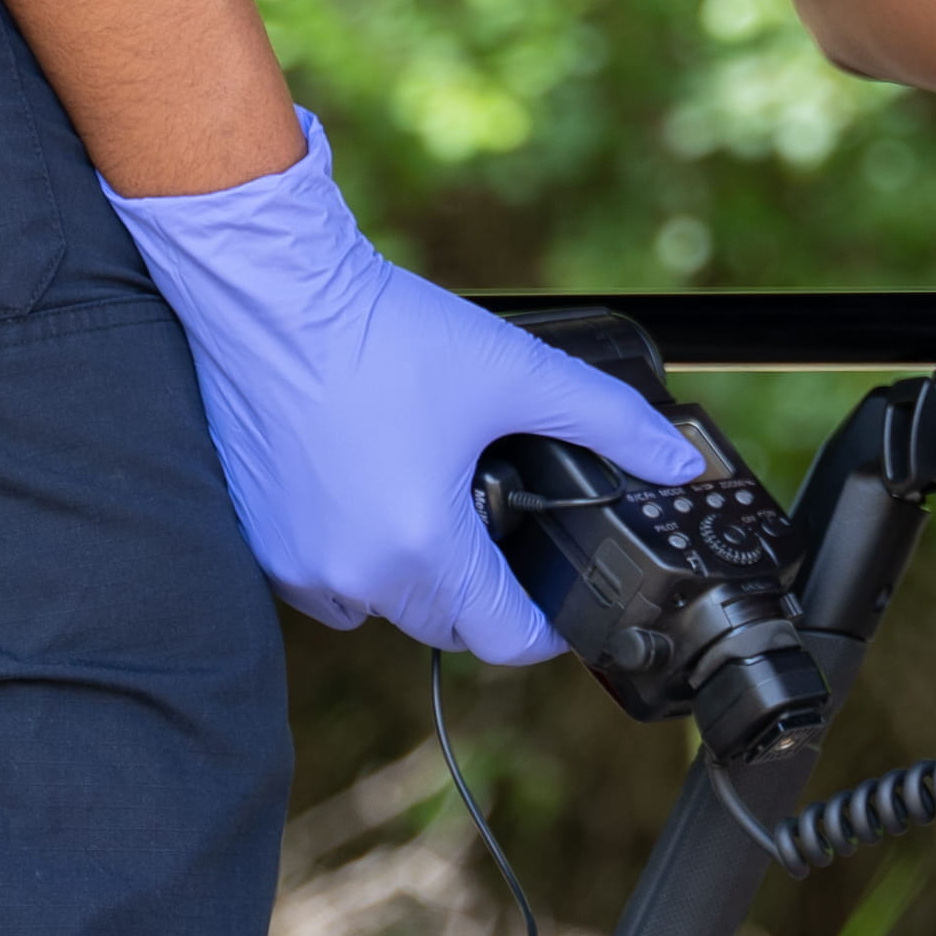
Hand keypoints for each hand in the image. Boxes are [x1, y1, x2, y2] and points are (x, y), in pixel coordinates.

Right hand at [104, 107, 690, 660]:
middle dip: (485, 597)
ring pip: (381, 607)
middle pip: (445, 626)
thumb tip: (676, 458)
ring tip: (439, 508)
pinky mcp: (259, 542)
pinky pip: (325, 582)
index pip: (502, 639)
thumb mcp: (515, 371)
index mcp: (420, 545)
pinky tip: (373, 498)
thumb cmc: (381, 333)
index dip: (546, 629)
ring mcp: (297, 564)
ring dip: (417, 580)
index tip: (562, 603)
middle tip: (507, 535)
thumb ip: (607, 420)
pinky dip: (356, 558)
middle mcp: (353, 573)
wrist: (271, 296)